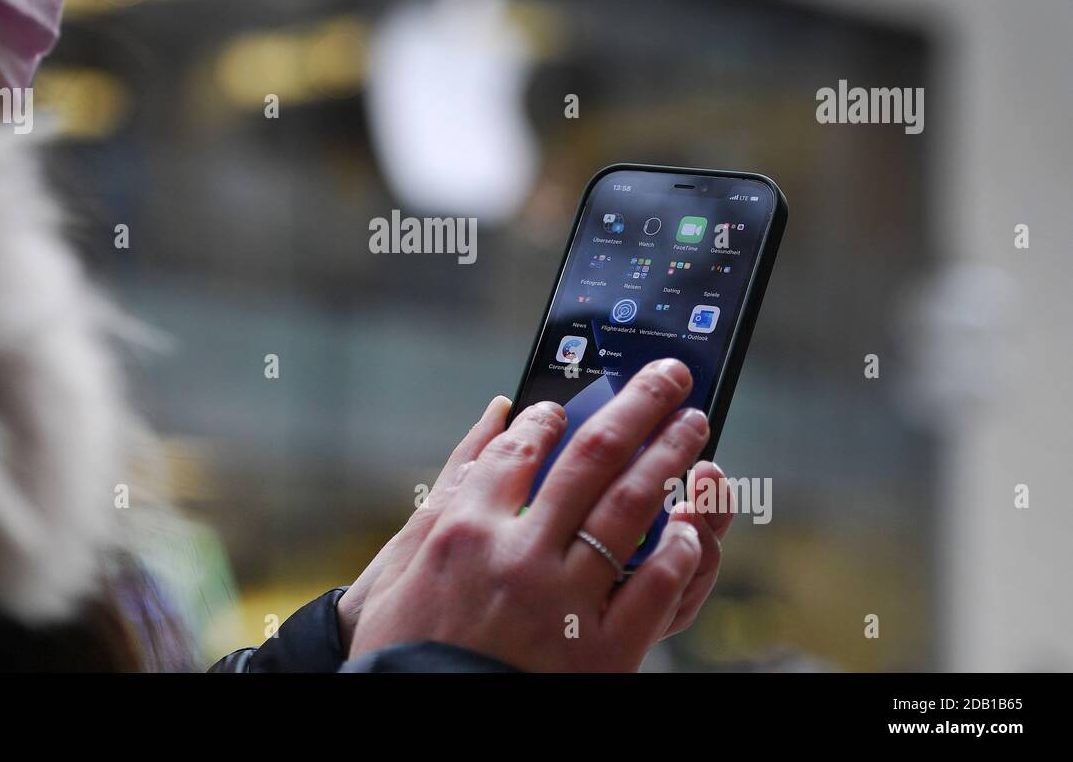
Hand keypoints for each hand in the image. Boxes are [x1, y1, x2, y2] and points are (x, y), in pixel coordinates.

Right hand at [348, 358, 724, 670]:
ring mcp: (564, 603)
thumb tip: (498, 413)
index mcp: (465, 529)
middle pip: (593, 460)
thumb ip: (453, 481)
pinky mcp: (601, 654)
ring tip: (694, 428)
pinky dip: (678, 551)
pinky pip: (654, 589)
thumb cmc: (407, 645)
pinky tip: (690, 526)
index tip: (570, 403)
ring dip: (670, 458)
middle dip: (639, 407)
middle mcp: (518, 556)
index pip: (520, 450)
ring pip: (631, 510)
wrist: (425, 719)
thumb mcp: (404, 561)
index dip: (552, 418)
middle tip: (671, 378)